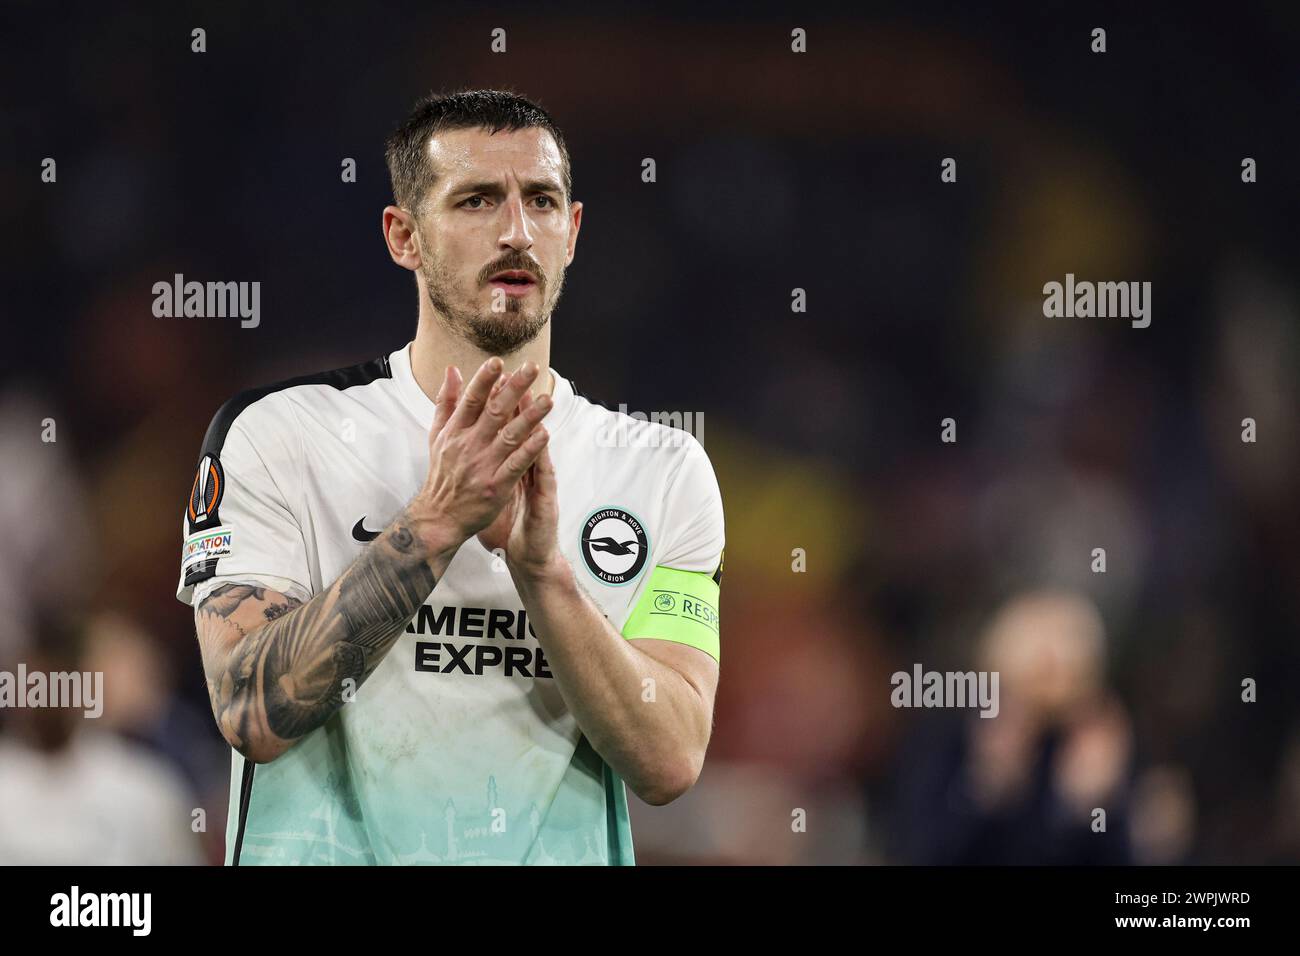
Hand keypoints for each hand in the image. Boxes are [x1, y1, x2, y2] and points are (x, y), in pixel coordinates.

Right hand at [408, 357, 552, 553]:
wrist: (439, 516)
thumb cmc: (442, 473)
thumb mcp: (437, 435)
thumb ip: (446, 401)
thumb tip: (452, 370)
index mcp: (455, 431)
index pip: (471, 400)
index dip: (485, 380)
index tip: (498, 361)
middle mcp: (469, 445)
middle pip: (494, 412)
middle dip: (514, 388)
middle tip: (531, 369)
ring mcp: (483, 466)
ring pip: (510, 436)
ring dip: (530, 417)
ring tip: (547, 400)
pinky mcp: (496, 486)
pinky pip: (516, 465)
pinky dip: (530, 450)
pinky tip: (544, 435)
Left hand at [477, 390, 560, 578]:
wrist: (531, 552)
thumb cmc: (516, 521)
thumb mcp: (498, 488)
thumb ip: (493, 462)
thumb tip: (476, 441)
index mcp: (512, 461)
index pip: (506, 426)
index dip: (500, 400)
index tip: (496, 373)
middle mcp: (528, 466)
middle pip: (523, 427)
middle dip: (521, 399)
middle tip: (523, 373)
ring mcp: (538, 479)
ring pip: (535, 443)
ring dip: (535, 419)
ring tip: (535, 394)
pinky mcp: (545, 496)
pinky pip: (540, 472)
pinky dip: (539, 453)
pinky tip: (543, 436)